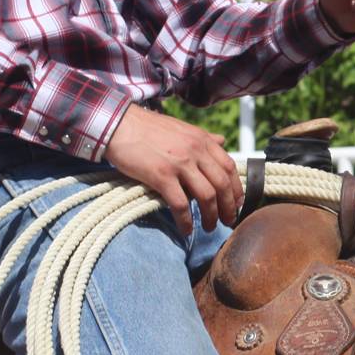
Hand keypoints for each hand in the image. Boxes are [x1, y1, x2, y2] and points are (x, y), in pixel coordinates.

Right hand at [102, 105, 239, 231]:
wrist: (119, 124)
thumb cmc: (148, 128)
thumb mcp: (182, 128)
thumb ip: (203, 137)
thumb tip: (222, 140)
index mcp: (202, 139)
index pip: (229, 167)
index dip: (236, 189)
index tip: (236, 204)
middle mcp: (195, 150)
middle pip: (222, 185)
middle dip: (228, 208)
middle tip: (227, 222)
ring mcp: (180, 163)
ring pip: (207, 196)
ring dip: (210, 216)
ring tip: (208, 228)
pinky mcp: (162, 175)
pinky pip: (181, 204)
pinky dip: (186, 221)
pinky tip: (186, 230)